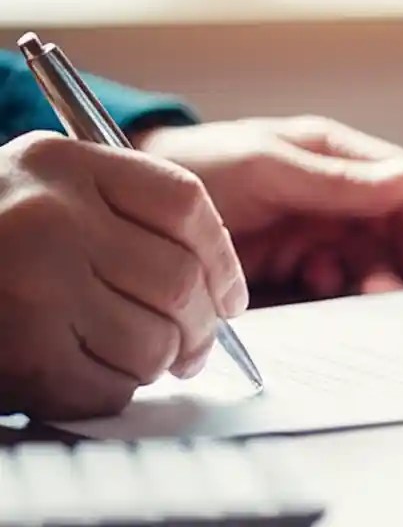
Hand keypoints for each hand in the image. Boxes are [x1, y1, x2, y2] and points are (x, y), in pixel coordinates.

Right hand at [0, 132, 245, 418]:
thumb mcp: (40, 188)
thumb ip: (120, 213)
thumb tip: (216, 284)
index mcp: (63, 162)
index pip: (185, 203)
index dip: (222, 257)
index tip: (230, 293)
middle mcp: (51, 216)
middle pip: (180, 280)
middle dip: (203, 325)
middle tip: (199, 344)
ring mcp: (33, 283)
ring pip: (153, 340)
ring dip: (161, 362)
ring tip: (147, 359)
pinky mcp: (21, 349)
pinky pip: (106, 385)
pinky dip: (115, 391)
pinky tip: (94, 376)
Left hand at [136, 116, 402, 298]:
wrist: (130, 208)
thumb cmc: (193, 166)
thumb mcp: (265, 166)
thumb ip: (334, 179)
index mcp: (335, 154)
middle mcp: (334, 192)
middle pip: (400, 227)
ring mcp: (316, 231)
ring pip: (375, 259)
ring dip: (385, 278)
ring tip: (380, 296)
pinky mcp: (296, 266)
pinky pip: (339, 283)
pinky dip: (345, 290)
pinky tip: (328, 288)